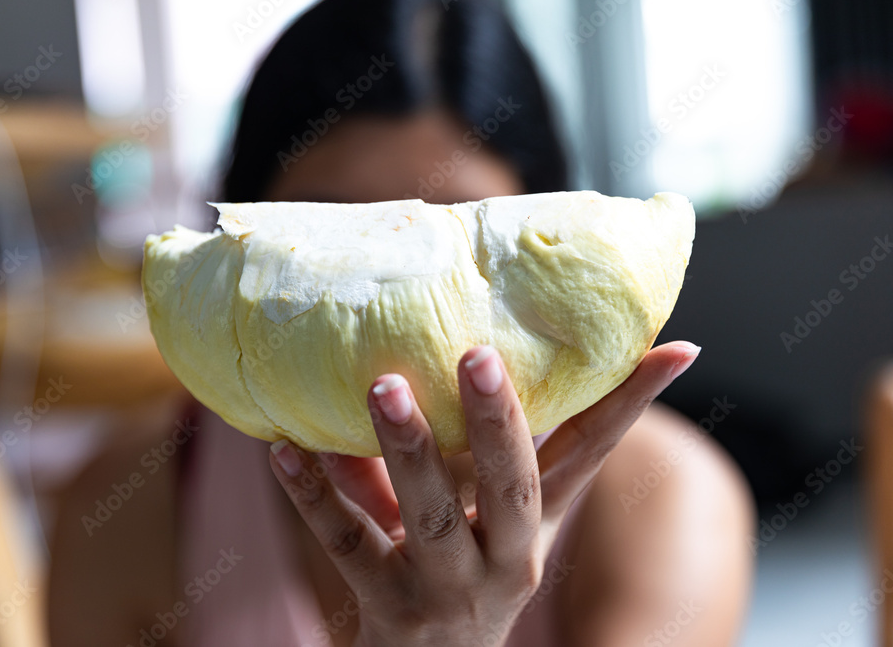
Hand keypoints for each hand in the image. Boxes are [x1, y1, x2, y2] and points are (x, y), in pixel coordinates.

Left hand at [268, 341, 700, 646]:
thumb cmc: (461, 570)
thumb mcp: (488, 518)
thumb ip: (475, 449)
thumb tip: (450, 364)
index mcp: (535, 528)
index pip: (593, 457)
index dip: (631, 404)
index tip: (671, 348)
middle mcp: (503, 561)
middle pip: (513, 488)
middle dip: (499, 422)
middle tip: (476, 355)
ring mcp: (443, 588)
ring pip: (428, 516)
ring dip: (407, 450)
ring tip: (382, 388)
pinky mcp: (385, 607)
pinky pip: (346, 544)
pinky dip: (314, 495)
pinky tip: (284, 449)